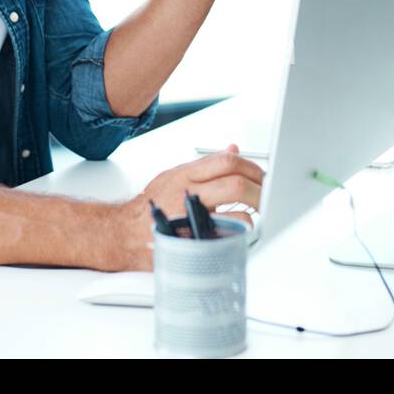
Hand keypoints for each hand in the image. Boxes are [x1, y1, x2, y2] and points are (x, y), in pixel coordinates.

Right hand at [110, 145, 264, 270]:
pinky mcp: (194, 244)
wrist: (123, 234)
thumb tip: (233, 149)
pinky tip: (241, 231)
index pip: (227, 161)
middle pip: (235, 183)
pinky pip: (228, 240)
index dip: (252, 167)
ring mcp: (191, 221)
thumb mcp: (175, 175)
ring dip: (253, 213)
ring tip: (259, 213)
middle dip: (260, 189)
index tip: (263, 176)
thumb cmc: (151, 206)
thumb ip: (205, 164)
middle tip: (270, 195)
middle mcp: (187, 194)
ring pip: (237, 213)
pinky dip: (240, 235)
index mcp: (184, 174)